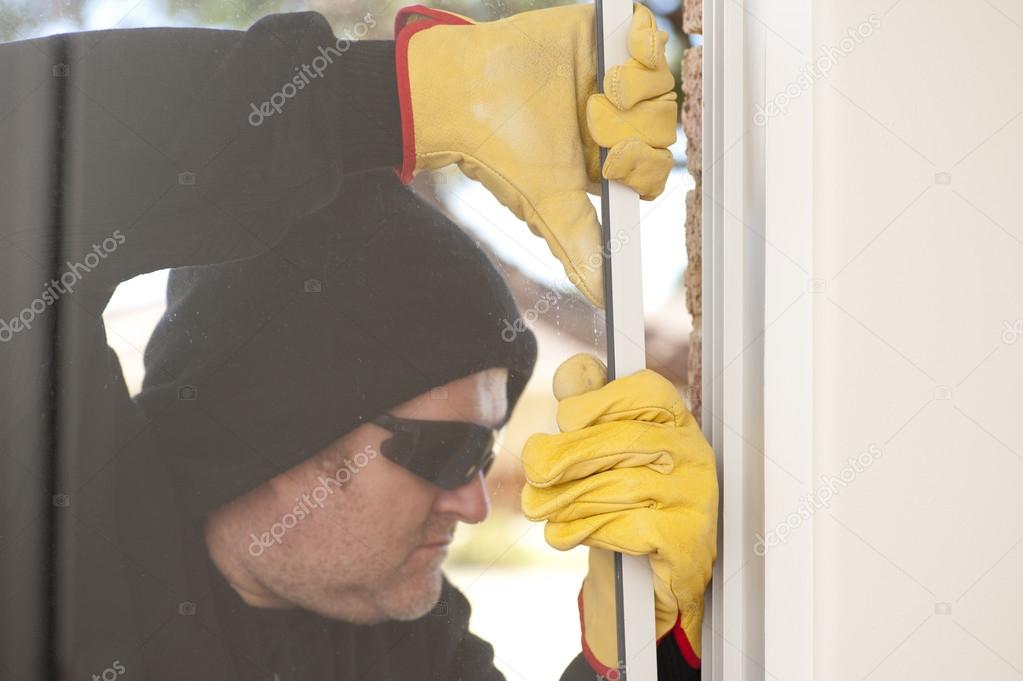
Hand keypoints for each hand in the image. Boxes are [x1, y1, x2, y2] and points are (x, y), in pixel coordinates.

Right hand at [394, 3, 676, 307]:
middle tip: (592, 124)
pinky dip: (646, 47)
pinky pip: (653, 36)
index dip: (644, 165)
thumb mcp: (549, 206)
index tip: (611, 163)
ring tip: (595, 93)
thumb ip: (580, 248)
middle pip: (663, 128)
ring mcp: (612, 75)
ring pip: (662, 85)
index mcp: (606, 160)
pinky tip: (615, 64)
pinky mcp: (606, 37)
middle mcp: (614, 119)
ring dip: (635, 92)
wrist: (465, 94)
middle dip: (635, 130)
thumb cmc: (502, 152)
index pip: (655, 166)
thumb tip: (601, 298)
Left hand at [520, 354, 717, 671]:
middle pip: (623, 440)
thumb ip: (590, 405)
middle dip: (567, 455)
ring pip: (619, 487)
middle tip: (535, 469)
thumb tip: (573, 373)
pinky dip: (586, 529)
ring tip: (538, 506)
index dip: (597, 401)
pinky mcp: (686, 538)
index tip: (564, 419)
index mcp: (675, 419)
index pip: (644, 390)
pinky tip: (565, 533)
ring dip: (566, 500)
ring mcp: (694, 496)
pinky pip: (626, 526)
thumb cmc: (626, 496)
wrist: (651, 572)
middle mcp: (692, 452)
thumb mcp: (606, 445)